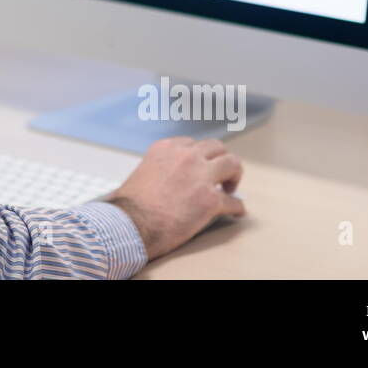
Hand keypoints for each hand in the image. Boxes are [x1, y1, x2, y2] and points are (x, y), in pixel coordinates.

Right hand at [109, 136, 244, 260]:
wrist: (132, 224)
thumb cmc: (130, 204)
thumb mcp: (143, 171)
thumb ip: (161, 168)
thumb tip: (169, 181)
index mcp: (166, 149)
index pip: (192, 144)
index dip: (199, 156)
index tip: (201, 165)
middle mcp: (186, 156)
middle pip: (216, 147)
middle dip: (221, 159)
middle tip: (221, 174)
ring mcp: (201, 176)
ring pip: (232, 164)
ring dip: (234, 175)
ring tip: (231, 188)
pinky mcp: (210, 200)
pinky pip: (233, 201)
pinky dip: (237, 207)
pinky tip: (236, 211)